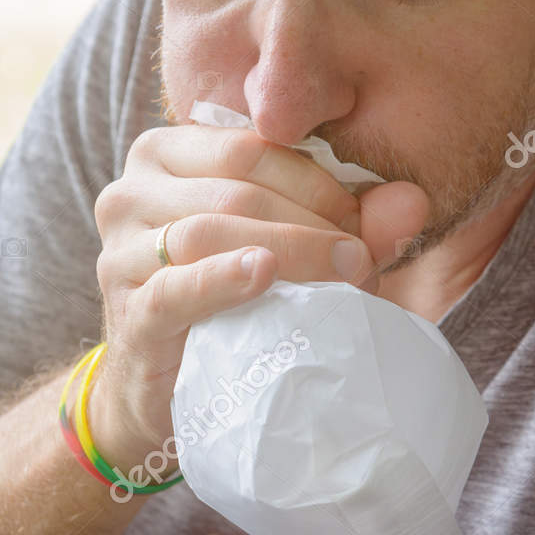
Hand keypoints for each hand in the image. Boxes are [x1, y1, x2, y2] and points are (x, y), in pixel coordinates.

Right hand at [88, 122, 428, 468]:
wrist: (162, 387)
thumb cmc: (233, 301)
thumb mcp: (293, 247)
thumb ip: (352, 219)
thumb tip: (414, 201)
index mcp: (166, 154)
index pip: (251, 147)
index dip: (316, 180)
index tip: (360, 220)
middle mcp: (130, 191)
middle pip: (237, 188)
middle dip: (312, 219)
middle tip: (362, 256)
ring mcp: (120, 252)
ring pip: (212, 230)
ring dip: (292, 249)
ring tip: (344, 272)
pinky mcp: (129, 311)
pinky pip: (178, 286)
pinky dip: (224, 278)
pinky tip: (264, 273)